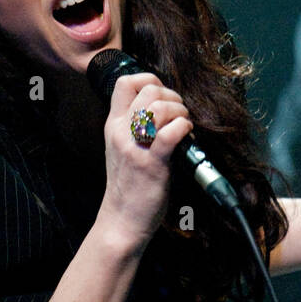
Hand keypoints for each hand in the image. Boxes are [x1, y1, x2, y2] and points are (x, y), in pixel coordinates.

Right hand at [97, 72, 192, 250]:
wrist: (121, 221)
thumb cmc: (128, 185)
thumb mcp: (122, 148)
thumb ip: (134, 126)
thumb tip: (164, 105)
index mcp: (113, 125)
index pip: (124, 82)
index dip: (149, 80)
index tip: (162, 97)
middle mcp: (121, 132)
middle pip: (148, 88)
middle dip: (171, 96)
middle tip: (178, 115)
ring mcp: (135, 147)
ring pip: (160, 107)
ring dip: (180, 112)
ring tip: (184, 127)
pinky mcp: (152, 163)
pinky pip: (171, 132)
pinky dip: (184, 128)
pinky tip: (187, 137)